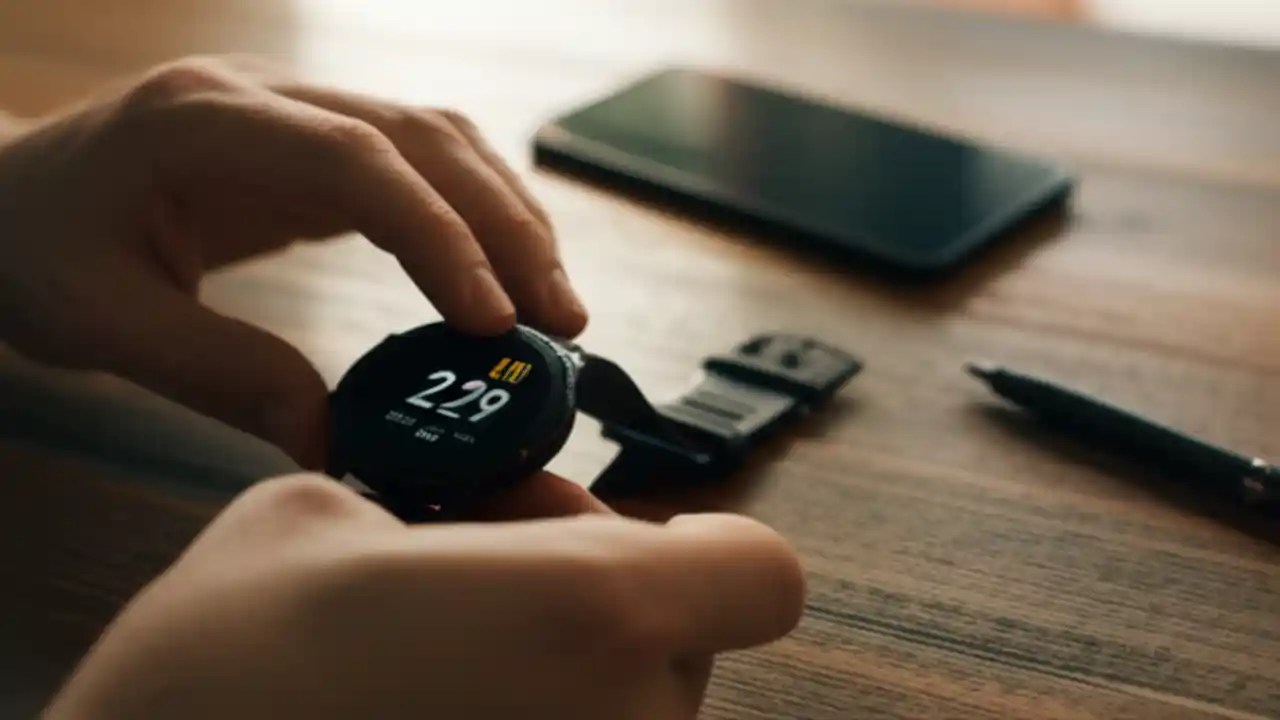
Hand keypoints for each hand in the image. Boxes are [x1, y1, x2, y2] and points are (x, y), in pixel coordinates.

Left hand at [0, 56, 587, 466]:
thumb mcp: (100, 325)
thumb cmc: (35, 251)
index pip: (356, 161)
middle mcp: (264, 95)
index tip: (491, 322)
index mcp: (201, 122)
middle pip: (423, 136)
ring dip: (509, 216)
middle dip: (505, 227)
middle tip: (560, 319)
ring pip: (440, 138)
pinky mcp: (316, 142)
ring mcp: (296, 110)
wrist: (5, 199)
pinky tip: (505, 270)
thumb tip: (335, 438)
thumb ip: (221, 373)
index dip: (440, 236)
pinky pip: (421, 162)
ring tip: (554, 303)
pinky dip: (477, 214)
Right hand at [42, 474, 804, 719]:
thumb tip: (483, 521)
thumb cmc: (213, 675)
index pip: (759, 573)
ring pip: (632, 715)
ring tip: (452, 658)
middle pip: (687, 647)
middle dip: (608, 603)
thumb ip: (437, 504)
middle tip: (501, 584)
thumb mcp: (317, 518)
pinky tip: (444, 705)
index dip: (710, 547)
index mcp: (590, 612)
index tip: (644, 536)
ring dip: (568, 675)